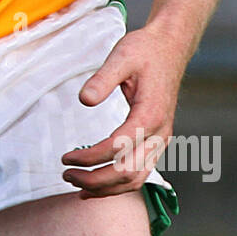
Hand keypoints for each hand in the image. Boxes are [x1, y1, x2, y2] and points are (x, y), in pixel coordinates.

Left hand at [60, 22, 190, 197]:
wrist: (170, 47)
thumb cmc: (144, 51)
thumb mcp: (121, 56)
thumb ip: (102, 78)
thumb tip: (84, 100)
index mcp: (150, 114)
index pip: (117, 147)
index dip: (89, 157)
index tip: (66, 157)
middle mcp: (160, 132)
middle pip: (128, 172)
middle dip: (95, 180)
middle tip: (66, 175)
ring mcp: (161, 139)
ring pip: (137, 179)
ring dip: (106, 188)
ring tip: (77, 185)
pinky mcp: (157, 141)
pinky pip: (141, 172)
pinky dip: (119, 184)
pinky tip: (97, 185)